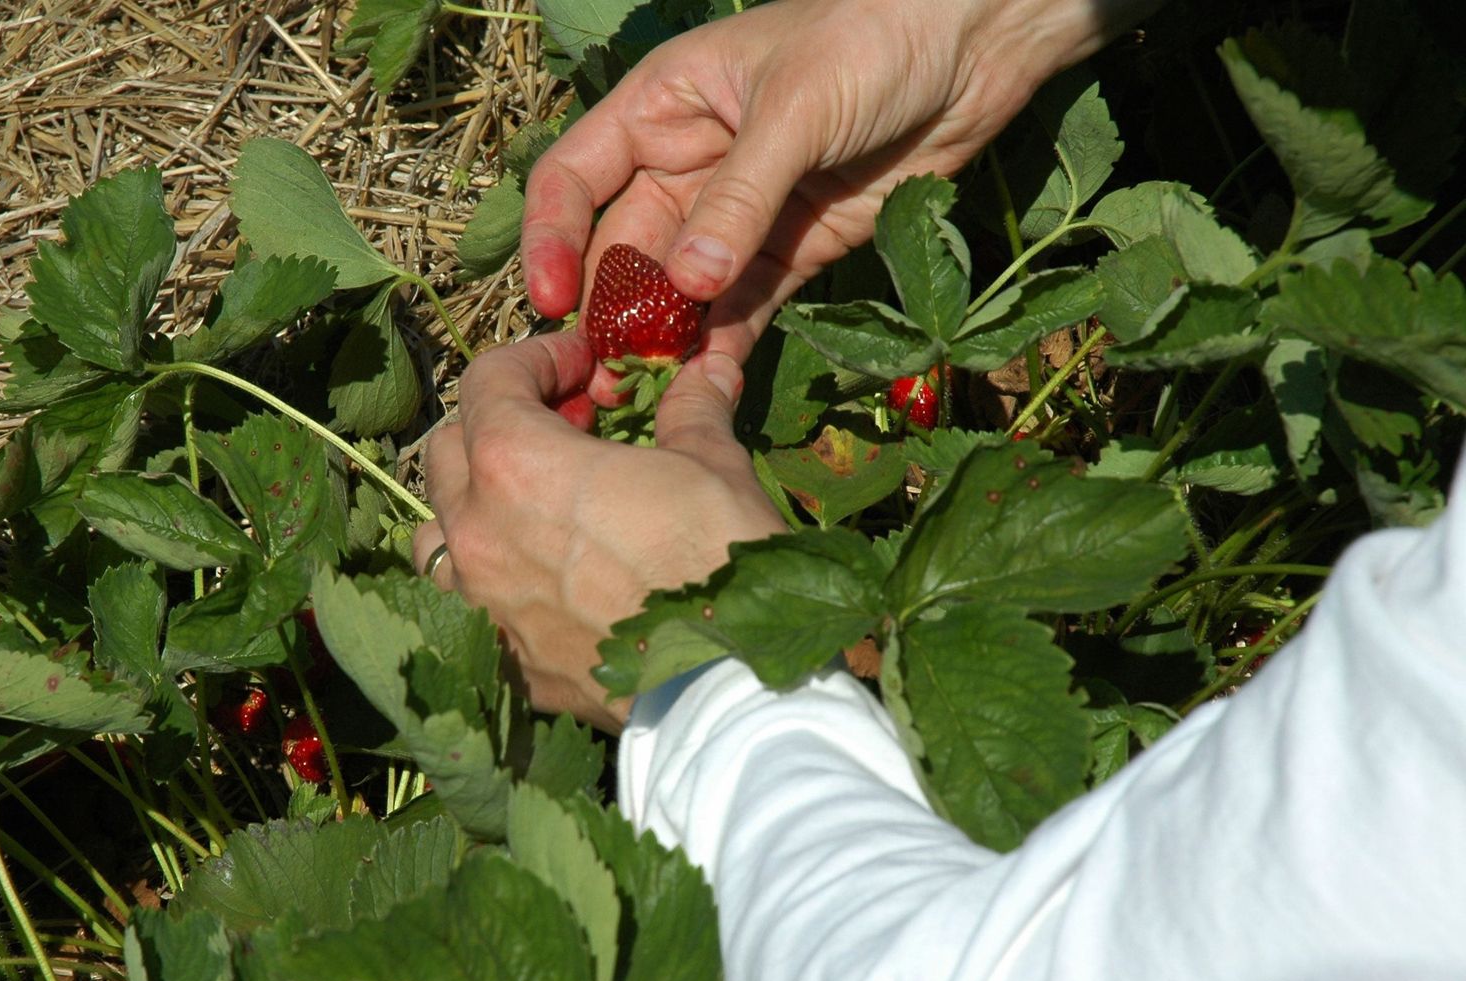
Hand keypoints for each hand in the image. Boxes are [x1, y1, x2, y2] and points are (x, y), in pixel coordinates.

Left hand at [410, 333, 787, 730]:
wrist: (724, 684)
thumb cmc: (716, 561)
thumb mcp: (712, 465)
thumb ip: (692, 410)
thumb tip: (708, 370)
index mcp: (515, 465)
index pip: (488, 381)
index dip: (535, 359)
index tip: (580, 366)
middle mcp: (477, 531)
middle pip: (450, 449)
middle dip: (500, 425)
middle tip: (567, 430)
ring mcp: (481, 602)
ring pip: (439, 532)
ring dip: (475, 504)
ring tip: (533, 507)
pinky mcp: (502, 659)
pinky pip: (470, 603)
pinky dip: (493, 578)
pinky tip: (546, 579)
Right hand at [522, 0, 1137, 399]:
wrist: (976, 45)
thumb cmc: (873, 37)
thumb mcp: (797, 109)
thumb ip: (740, 197)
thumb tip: (685, 286)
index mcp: (662, 107)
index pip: (577, 178)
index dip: (553, 239)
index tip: (550, 301)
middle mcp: (687, 164)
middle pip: (624, 248)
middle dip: (610, 312)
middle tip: (602, 377)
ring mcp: (738, 214)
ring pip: (679, 288)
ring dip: (660, 341)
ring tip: (643, 396)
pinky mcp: (791, 251)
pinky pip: (743, 307)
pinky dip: (724, 345)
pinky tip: (707, 387)